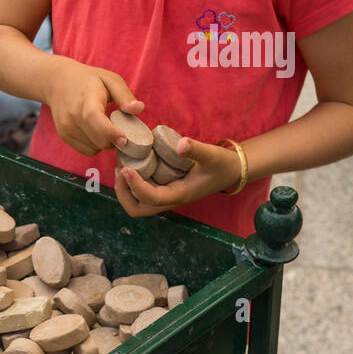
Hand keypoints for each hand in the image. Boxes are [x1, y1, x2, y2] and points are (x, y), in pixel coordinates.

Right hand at [43, 57, 145, 155]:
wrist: (58, 82)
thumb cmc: (88, 80)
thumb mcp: (110, 80)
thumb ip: (125, 95)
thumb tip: (138, 109)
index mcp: (87, 98)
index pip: (94, 118)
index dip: (110, 132)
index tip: (125, 139)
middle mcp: (73, 115)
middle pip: (98, 139)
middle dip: (115, 140)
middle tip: (123, 129)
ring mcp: (66, 127)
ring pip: (94, 148)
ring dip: (105, 142)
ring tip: (106, 125)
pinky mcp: (64, 135)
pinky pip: (87, 150)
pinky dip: (96, 145)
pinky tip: (97, 131)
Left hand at [114, 135, 242, 217]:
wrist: (231, 170)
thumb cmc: (222, 164)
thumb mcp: (213, 155)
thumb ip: (197, 149)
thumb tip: (180, 144)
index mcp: (180, 195)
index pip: (151, 198)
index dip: (135, 186)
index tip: (126, 168)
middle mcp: (170, 199)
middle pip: (137, 209)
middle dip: (124, 193)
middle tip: (120, 170)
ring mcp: (166, 196)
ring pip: (137, 203)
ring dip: (125, 189)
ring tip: (121, 166)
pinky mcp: (165, 189)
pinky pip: (142, 193)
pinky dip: (131, 183)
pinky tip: (131, 163)